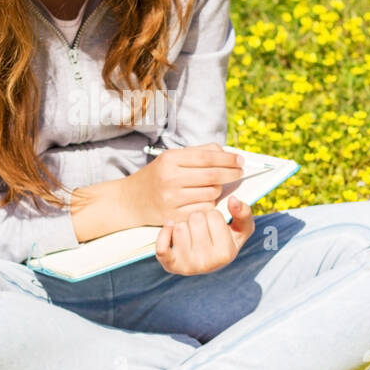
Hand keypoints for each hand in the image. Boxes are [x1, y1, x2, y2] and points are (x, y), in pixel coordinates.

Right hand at [125, 142, 245, 227]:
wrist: (130, 201)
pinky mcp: (174, 217)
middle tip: (239, 172)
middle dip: (231, 173)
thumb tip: (226, 153)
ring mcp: (171, 199)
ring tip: (212, 187)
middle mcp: (170, 178)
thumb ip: (197, 153)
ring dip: (218, 190)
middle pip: (213, 176)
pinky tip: (204, 200)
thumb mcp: (170, 158)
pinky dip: (209, 205)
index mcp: (170, 160)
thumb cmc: (155, 177)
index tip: (240, 160)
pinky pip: (204, 210)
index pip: (207, 157)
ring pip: (211, 194)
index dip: (228, 158)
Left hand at [155, 195, 254, 275]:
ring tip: (190, 233)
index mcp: (225, 254)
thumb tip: (233, 200)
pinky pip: (162, 246)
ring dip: (183, 225)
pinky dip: (164, 233)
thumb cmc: (224, 241)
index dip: (213, 215)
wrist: (207, 262)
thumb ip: (243, 213)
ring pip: (179, 227)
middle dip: (198, 218)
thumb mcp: (241, 228)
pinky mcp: (170, 266)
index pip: (214, 215)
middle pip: (195, 218)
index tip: (215, 224)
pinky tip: (170, 227)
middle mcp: (207, 263)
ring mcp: (187, 266)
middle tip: (201, 228)